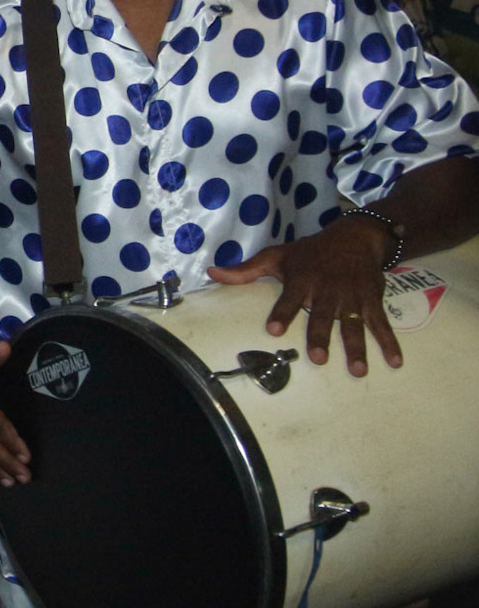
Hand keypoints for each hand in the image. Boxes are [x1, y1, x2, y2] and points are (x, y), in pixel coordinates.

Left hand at [206, 217, 397, 376]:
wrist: (355, 237)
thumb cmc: (310, 252)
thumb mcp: (276, 256)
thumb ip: (245, 270)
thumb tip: (212, 273)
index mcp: (302, 280)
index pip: (289, 298)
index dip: (283, 313)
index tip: (275, 330)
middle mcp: (326, 290)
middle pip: (322, 315)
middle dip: (320, 335)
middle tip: (317, 358)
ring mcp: (351, 297)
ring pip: (353, 324)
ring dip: (356, 347)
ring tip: (357, 370)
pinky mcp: (371, 301)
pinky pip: (382, 324)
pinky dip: (389, 343)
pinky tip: (395, 362)